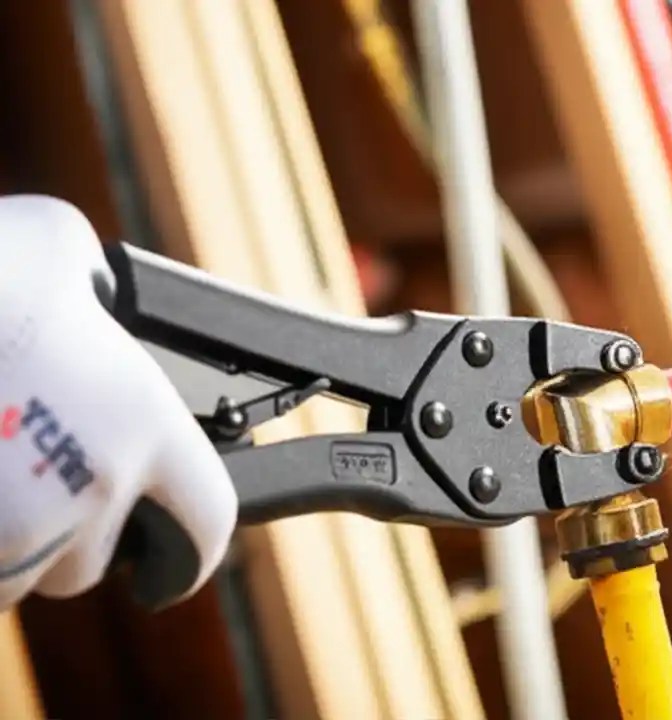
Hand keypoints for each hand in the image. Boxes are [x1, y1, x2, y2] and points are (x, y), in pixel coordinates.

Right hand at [0, 196, 235, 609]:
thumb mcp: (59, 246)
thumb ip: (101, 296)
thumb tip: (98, 300)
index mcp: (141, 423)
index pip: (208, 520)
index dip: (195, 544)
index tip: (177, 558)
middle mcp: (89, 488)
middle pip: (91, 561)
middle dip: (68, 533)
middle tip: (32, 469)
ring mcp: (11, 533)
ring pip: (19, 577)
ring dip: (7, 544)